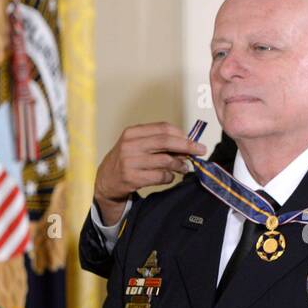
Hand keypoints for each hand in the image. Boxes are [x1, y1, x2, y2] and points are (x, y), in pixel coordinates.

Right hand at [93, 122, 207, 224]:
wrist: (106, 180)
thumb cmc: (128, 159)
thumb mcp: (137, 144)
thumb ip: (158, 141)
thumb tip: (187, 143)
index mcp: (132, 132)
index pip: (163, 128)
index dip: (181, 134)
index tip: (194, 140)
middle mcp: (130, 145)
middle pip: (166, 141)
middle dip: (187, 146)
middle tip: (200, 150)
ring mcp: (130, 162)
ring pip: (165, 160)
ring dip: (179, 164)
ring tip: (184, 167)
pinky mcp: (132, 178)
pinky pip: (160, 177)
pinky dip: (169, 177)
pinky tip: (169, 177)